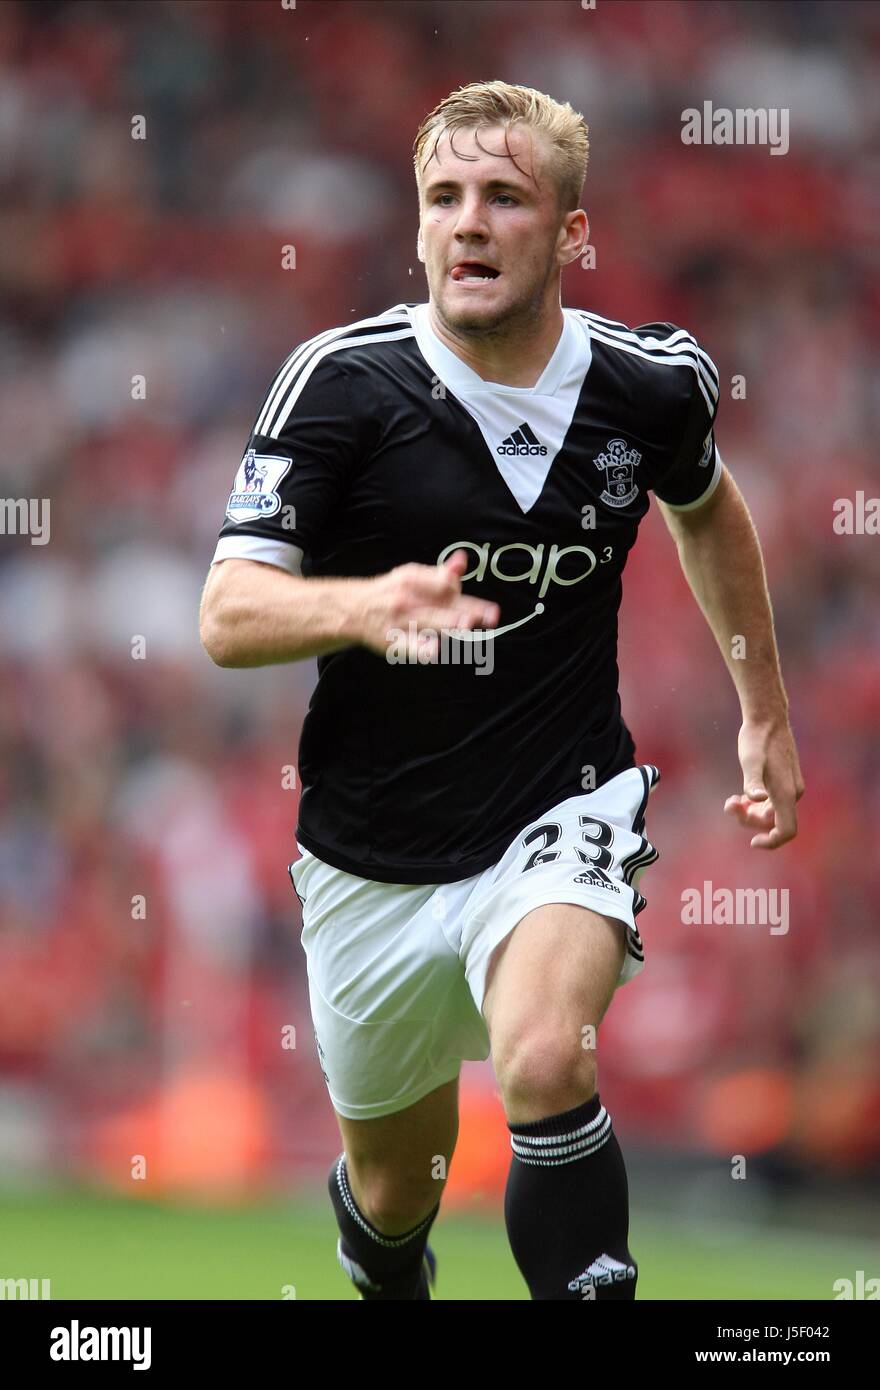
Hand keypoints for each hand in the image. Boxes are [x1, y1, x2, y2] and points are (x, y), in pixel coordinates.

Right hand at [357, 550, 499, 659]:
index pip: (441, 582)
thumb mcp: (412, 576)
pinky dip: (421, 649)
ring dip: (448, 624)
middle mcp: (407, 599)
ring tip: (465, 624)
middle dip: (466, 610)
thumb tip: (462, 560)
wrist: (353, 609)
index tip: (484, 606)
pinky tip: (432, 650)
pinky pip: (410, 648)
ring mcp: (400, 622)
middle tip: (490, 615)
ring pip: (428, 623)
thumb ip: (440, 573)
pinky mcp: (395, 643)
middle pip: (441, 604)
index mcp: (412, 579)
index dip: (460, 589)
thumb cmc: (391, 592)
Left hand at [724, 716, 804, 848]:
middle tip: (729, 804)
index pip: (787, 830)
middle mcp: (792, 793)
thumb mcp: (750, 760)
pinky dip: (754, 803)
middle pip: (773, 822)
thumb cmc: (757, 739)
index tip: (752, 842)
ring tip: (731, 800)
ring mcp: (789, 787)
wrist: (767, 718)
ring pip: (770, 812)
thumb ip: (752, 781)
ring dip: (750, 812)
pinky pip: (771, 802)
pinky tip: (740, 795)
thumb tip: (756, 799)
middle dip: (750, 820)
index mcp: (786, 793)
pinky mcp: (783, 780)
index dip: (772, 842)